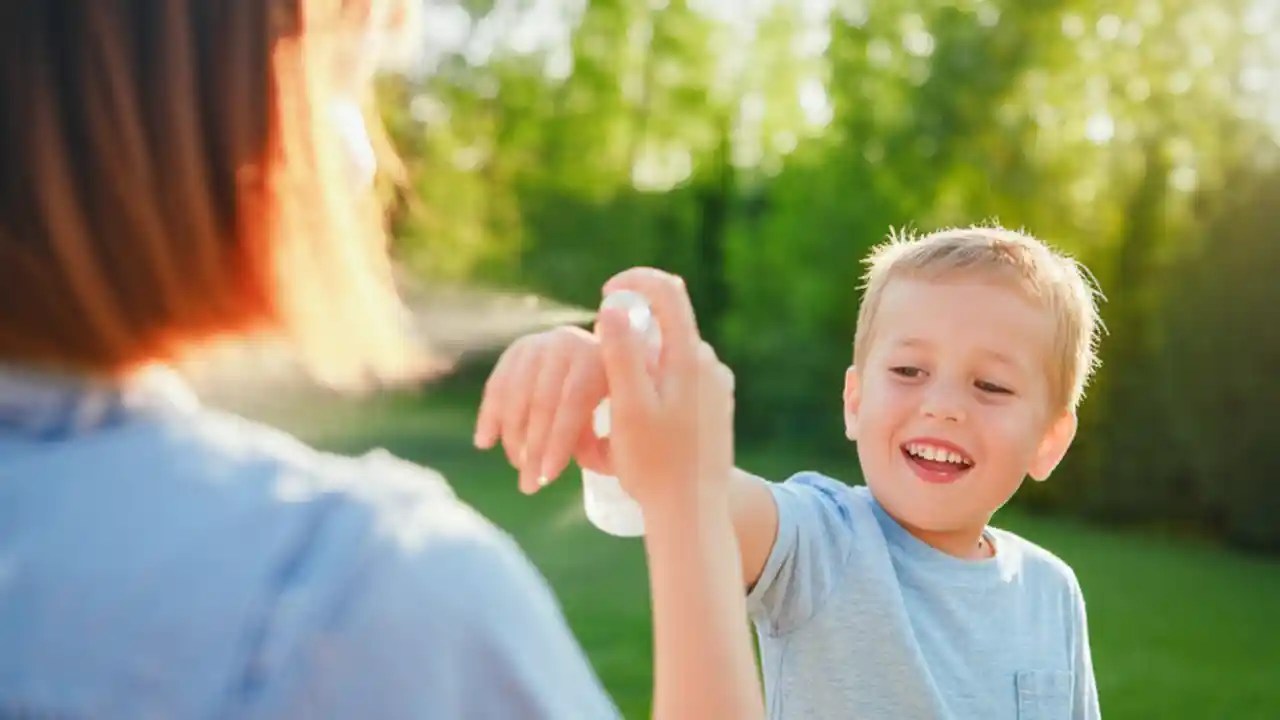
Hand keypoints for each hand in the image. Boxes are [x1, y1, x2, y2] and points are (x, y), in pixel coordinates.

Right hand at [474, 326, 610, 493]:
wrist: (607, 357)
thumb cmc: (622, 400)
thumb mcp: (624, 418)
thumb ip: (605, 441)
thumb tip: (586, 463)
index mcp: (598, 358)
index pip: (572, 403)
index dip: (558, 441)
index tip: (548, 475)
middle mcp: (567, 343)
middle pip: (542, 402)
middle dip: (533, 447)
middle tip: (530, 484)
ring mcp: (539, 344)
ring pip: (516, 395)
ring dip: (512, 436)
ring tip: (518, 466)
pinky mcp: (518, 349)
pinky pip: (498, 385)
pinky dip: (489, 415)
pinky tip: (484, 443)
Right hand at [595, 268, 735, 509]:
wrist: (693, 514)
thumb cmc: (654, 464)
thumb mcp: (628, 406)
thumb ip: (621, 353)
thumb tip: (614, 306)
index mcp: (689, 357)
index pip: (667, 290)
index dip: (633, 282)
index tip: (604, 297)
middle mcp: (709, 365)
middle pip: (666, 325)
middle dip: (629, 336)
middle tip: (601, 373)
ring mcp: (715, 386)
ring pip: (669, 356)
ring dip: (639, 367)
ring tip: (616, 412)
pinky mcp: (715, 407)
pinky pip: (679, 381)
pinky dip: (653, 388)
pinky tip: (638, 427)